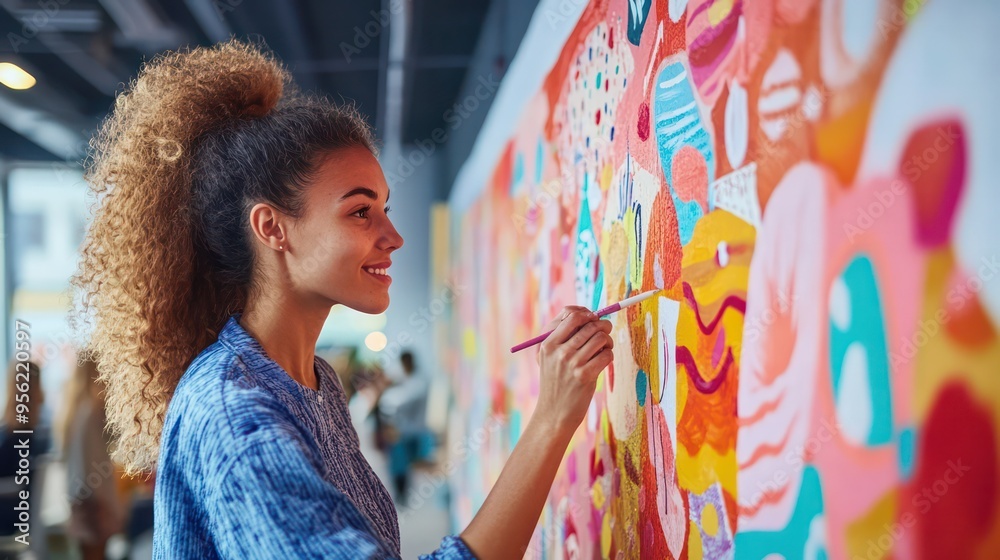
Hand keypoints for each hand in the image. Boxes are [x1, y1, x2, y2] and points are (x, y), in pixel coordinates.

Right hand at [533, 306, 613, 439]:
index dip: (587, 314)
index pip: (572, 316)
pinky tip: (603, 361)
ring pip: (600, 338)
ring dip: (607, 341)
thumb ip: (561, 336)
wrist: (554, 413)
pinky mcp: (585, 376)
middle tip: (606, 331)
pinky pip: (606, 355)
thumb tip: (588, 315)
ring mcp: (572, 364)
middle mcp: (559, 351)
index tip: (593, 319)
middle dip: (603, 326)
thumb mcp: (547, 358)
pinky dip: (609, 356)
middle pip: (590, 325)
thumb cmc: (554, 381)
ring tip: (604, 348)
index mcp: (548, 344)